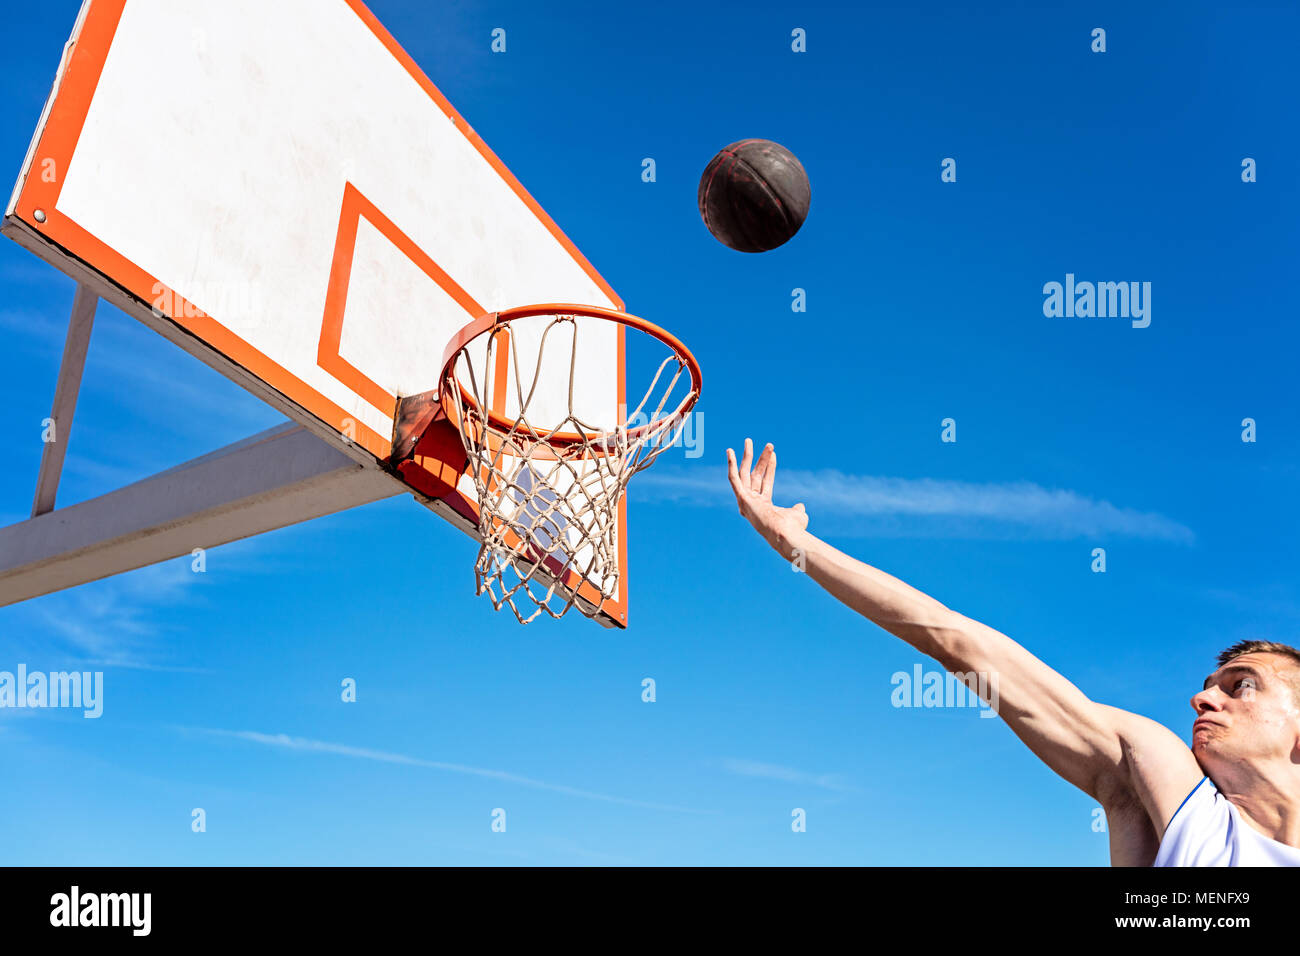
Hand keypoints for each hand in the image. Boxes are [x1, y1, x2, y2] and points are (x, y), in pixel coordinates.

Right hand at [726, 438, 809, 554]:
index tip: (773, 454)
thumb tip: (800, 506)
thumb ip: (797, 509)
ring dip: (746, 456)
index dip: (769, 466)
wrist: (786, 533)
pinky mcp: (741, 498)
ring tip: (748, 440)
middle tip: (765, 444)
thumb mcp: (797, 514)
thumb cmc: (793, 528)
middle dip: (759, 459)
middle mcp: (752, 503)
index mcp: (763, 506)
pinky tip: (730, 452)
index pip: (765, 481)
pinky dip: (731, 465)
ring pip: (744, 474)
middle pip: (755, 475)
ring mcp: (745, 501)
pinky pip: (734, 479)